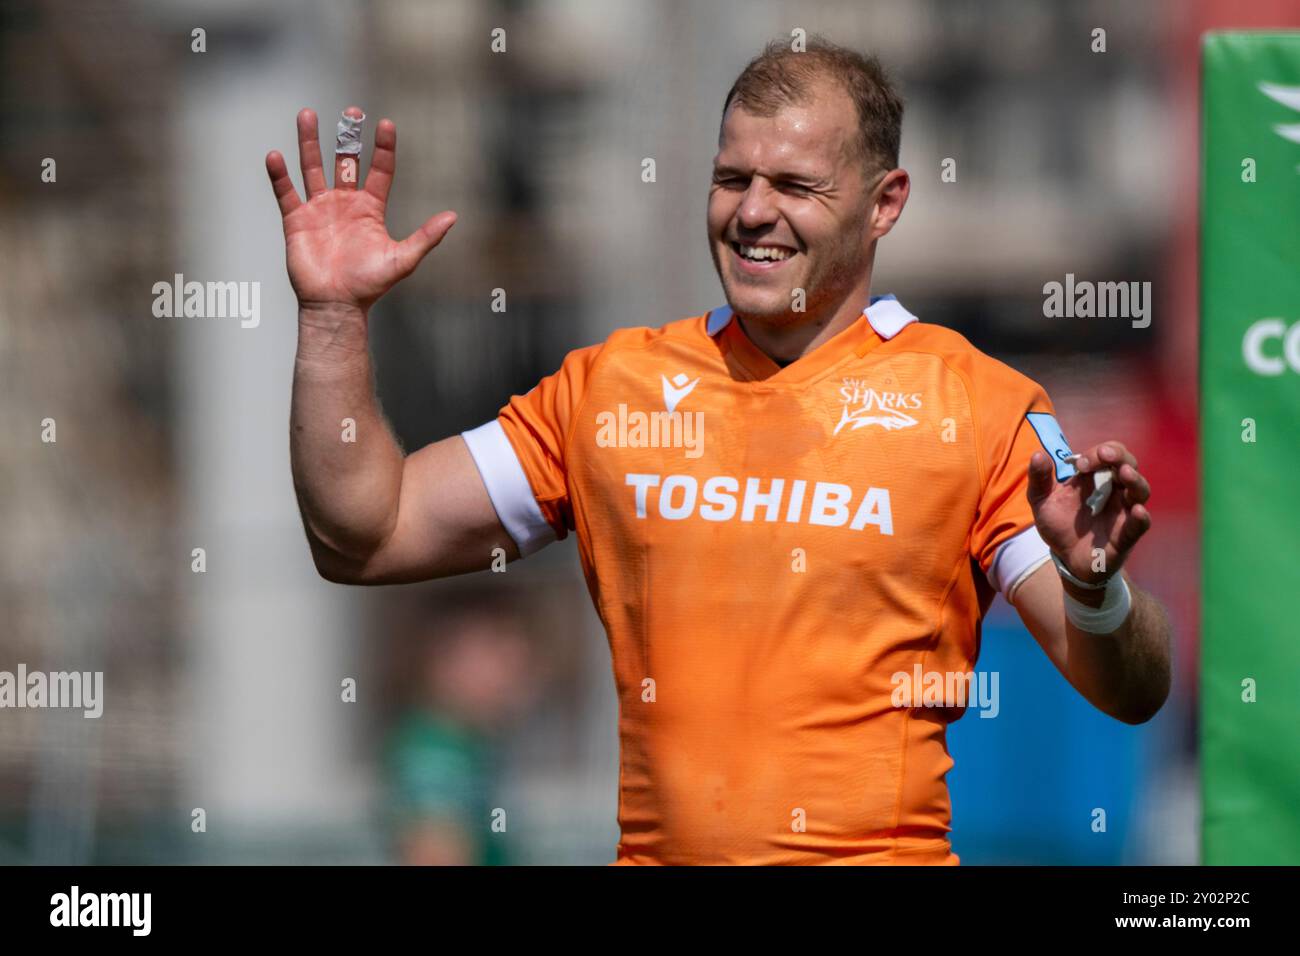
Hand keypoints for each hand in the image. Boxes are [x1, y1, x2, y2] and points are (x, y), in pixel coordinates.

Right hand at [265, 107, 456, 311]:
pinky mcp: (297, 220)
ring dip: (309, 142)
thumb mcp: (403, 259)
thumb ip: (426, 237)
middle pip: (345, 160)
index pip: (379, 170)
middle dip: (346, 136)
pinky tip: (275, 155)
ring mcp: (319, 209)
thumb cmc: (369, 285)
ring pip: (312, 167)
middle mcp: (344, 203)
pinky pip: (286, 192)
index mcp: (370, 208)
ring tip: (307, 113)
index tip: (386, 124)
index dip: (383, 148)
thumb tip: (453, 217)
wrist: (337, 305)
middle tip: (350, 111)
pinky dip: (279, 175)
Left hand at [1027, 440, 1151, 586]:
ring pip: (1140, 490)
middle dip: (1118, 456)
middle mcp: (1115, 490)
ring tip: (1124, 473)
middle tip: (1105, 455)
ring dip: (1135, 480)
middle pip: (1128, 464)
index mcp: (1095, 477)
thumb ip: (1039, 479)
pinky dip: (1140, 517)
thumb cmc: (1059, 525)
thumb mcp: (1042, 501)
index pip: (1107, 454)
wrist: (1066, 559)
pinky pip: (1140, 524)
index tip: (1080, 464)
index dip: (1096, 453)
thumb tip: (1038, 455)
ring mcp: (1123, 511)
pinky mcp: (1127, 534)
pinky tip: (1137, 510)